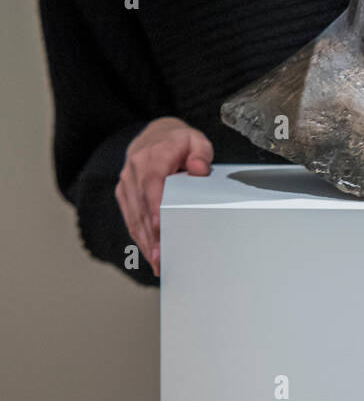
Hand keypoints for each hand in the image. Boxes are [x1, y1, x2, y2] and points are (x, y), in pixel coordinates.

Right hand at [115, 116, 213, 275]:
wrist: (153, 137)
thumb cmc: (177, 142)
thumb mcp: (195, 140)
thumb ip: (200, 153)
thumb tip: (199, 169)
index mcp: (152, 156)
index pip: (152, 183)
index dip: (154, 206)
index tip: (160, 226)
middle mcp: (134, 171)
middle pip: (141, 206)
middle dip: (151, 234)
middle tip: (162, 257)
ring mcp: (126, 184)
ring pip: (134, 216)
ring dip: (145, 241)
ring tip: (158, 263)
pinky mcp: (124, 195)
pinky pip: (131, 219)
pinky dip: (140, 238)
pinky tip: (150, 255)